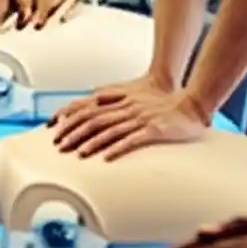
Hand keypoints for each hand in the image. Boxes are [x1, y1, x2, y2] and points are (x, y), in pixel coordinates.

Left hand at [48, 75, 207, 159]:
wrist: (192, 102)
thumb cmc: (163, 98)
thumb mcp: (133, 91)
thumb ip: (112, 93)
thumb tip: (92, 95)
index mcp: (120, 99)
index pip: (88, 107)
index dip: (69, 117)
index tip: (54, 128)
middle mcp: (127, 107)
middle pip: (94, 119)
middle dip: (75, 133)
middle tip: (60, 146)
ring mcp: (140, 118)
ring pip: (110, 130)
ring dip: (92, 142)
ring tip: (78, 154)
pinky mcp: (154, 129)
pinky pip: (132, 139)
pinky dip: (118, 148)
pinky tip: (107, 157)